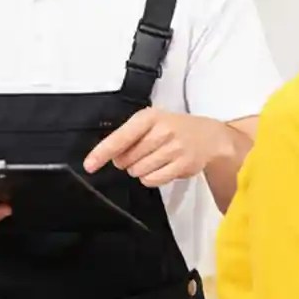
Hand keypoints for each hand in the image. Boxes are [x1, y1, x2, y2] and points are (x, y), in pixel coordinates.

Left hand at [83, 108, 234, 186]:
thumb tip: (111, 157)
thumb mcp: (151, 122)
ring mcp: (173, 149)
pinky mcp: (182, 165)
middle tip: (140, 153)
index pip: (120, 138)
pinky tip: (159, 168)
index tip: (90, 165)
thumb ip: (129, 136)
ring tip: (153, 159)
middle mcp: (162, 131)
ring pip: (138, 171)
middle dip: (127, 161)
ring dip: (139, 170)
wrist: (208, 136)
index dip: (102, 153)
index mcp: (149, 117)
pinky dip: (150, 178)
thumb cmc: (174, 128)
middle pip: (127, 159)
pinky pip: (153, 180)